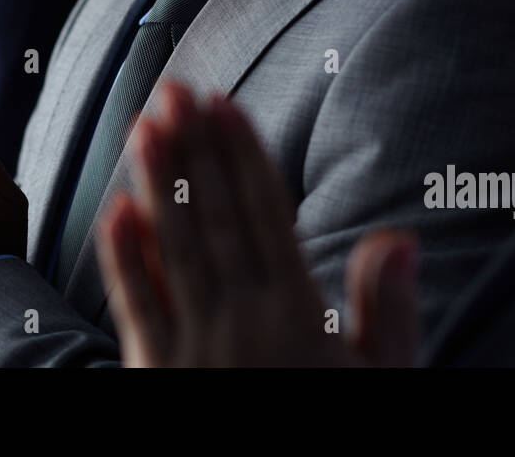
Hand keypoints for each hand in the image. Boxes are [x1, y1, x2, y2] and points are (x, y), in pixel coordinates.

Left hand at [94, 81, 419, 366]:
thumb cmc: (339, 437)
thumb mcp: (385, 383)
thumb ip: (387, 313)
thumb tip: (398, 239)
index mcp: (300, 315)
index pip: (266, 215)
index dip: (243, 155)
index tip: (225, 104)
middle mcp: (244, 322)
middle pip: (215, 219)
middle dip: (195, 150)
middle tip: (176, 91)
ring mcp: (196, 349)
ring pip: (174, 249)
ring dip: (157, 183)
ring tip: (145, 126)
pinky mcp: (158, 378)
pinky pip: (138, 312)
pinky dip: (125, 260)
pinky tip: (115, 211)